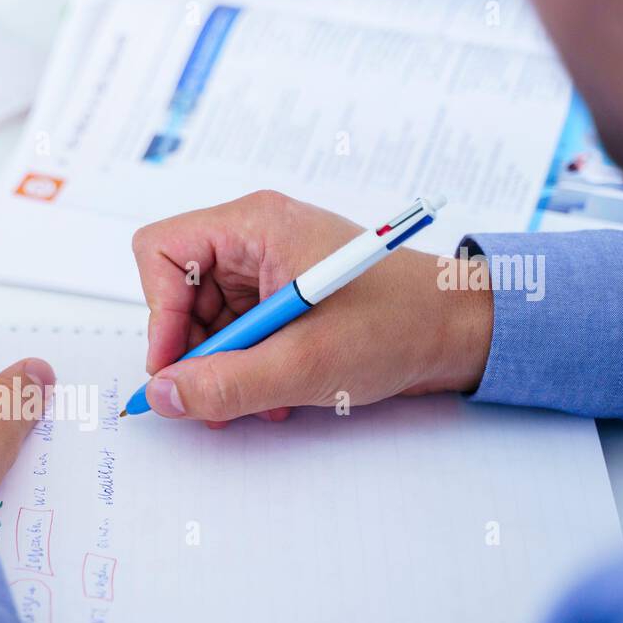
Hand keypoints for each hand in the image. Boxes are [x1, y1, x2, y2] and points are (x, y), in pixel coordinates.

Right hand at [131, 190, 492, 423]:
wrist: (464, 331)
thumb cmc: (400, 326)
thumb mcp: (305, 363)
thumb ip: (227, 384)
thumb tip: (163, 395)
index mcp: (255, 225)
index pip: (160, 252)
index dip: (159, 313)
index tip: (175, 367)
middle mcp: (255, 237)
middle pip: (178, 291)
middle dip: (193, 350)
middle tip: (216, 394)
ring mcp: (267, 266)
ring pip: (204, 319)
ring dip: (222, 366)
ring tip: (259, 397)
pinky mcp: (280, 295)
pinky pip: (235, 332)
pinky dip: (246, 367)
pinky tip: (278, 390)